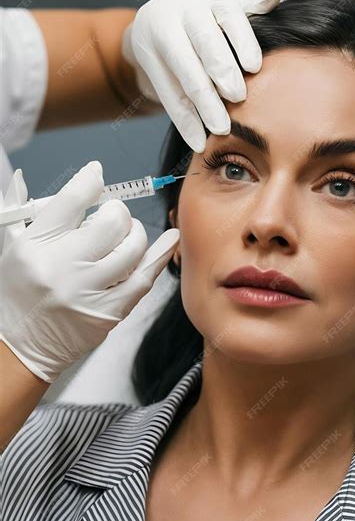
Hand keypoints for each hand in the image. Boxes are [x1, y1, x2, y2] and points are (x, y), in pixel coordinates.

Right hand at [0, 161, 179, 383]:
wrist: (20, 346)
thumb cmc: (19, 292)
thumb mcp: (17, 246)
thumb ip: (41, 210)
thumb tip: (80, 177)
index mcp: (34, 247)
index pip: (71, 200)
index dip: (90, 181)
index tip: (96, 174)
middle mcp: (62, 268)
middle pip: (110, 222)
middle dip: (115, 213)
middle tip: (109, 219)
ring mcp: (89, 292)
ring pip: (132, 247)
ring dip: (134, 233)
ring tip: (123, 234)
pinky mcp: (109, 312)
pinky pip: (144, 277)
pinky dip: (160, 255)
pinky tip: (171, 240)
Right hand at [123, 0, 281, 151]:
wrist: (155, 22)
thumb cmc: (206, 19)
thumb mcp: (225, 9)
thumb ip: (251, 7)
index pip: (229, 15)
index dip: (243, 40)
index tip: (255, 67)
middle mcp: (181, 7)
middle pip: (204, 42)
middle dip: (222, 72)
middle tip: (238, 98)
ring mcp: (159, 31)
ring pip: (184, 71)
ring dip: (203, 103)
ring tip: (220, 128)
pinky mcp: (144, 58)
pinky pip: (166, 92)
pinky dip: (183, 119)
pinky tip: (196, 139)